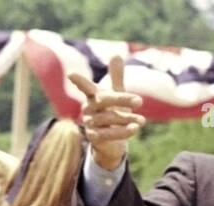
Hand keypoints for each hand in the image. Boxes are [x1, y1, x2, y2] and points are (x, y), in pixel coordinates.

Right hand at [69, 56, 145, 171]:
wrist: (112, 143)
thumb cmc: (113, 114)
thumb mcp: (116, 95)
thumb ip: (116, 77)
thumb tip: (116, 54)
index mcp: (92, 95)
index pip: (85, 86)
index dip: (79, 81)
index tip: (71, 74)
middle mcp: (88, 108)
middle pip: (104, 100)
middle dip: (122, 99)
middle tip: (140, 100)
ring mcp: (89, 123)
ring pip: (109, 118)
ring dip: (127, 119)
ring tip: (142, 120)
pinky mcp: (94, 138)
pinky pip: (109, 134)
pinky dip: (123, 131)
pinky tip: (135, 128)